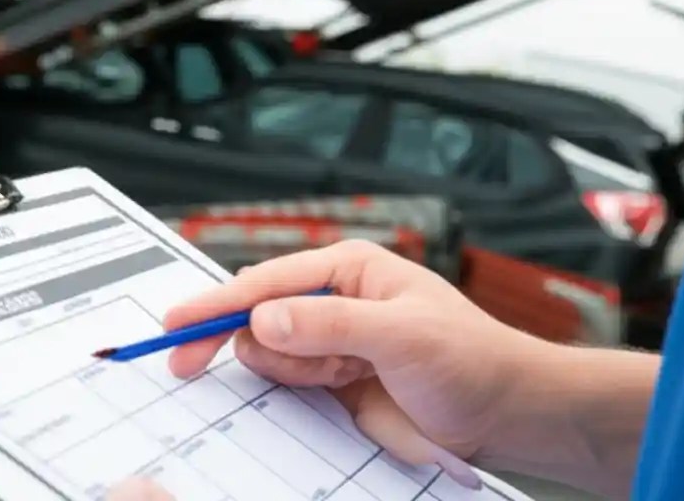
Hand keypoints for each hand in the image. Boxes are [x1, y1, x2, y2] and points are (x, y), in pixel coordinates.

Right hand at [108, 240, 658, 500]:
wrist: (506, 415)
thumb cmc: (472, 360)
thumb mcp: (400, 335)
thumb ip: (328, 325)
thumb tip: (261, 318)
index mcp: (350, 269)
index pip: (268, 282)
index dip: (218, 304)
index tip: (177, 324)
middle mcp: (336, 300)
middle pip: (257, 314)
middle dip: (235, 337)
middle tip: (183, 361)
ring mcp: (333, 342)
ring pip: (270, 351)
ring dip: (285, 369)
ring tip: (338, 377)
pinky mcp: (336, 381)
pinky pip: (289, 381)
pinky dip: (292, 387)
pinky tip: (332, 388)